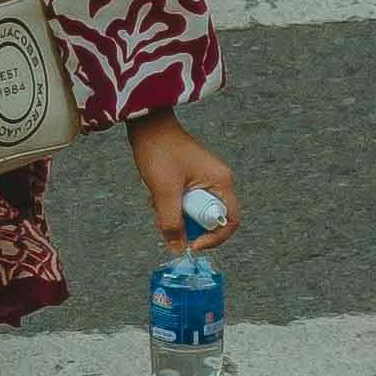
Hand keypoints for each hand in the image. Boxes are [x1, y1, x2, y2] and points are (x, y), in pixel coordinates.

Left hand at [133, 117, 237, 242]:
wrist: (147, 126)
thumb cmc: (160, 151)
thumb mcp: (165, 192)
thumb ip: (172, 223)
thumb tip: (178, 249)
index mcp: (221, 182)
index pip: (229, 221)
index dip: (213, 238)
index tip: (191, 245)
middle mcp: (217, 183)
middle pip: (210, 219)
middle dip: (187, 225)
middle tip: (166, 221)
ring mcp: (204, 181)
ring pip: (194, 213)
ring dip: (175, 215)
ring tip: (157, 203)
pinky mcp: (191, 180)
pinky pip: (185, 203)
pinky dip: (171, 205)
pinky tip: (156, 195)